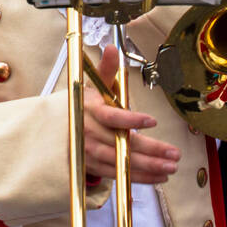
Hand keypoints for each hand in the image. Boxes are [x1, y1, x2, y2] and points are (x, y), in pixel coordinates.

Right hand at [83, 45, 180, 184]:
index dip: (131, 120)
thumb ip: (105, 69)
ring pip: (122, 163)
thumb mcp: (90, 86)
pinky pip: (118, 174)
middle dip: (151, 150)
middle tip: (174, 154)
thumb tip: (112, 48)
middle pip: (122, 144)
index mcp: (91, 110)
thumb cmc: (79, 105)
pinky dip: (138, 178)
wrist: (51, 129)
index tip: (152, 120)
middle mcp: (89, 132)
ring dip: (149, 168)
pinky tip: (158, 177)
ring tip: (171, 167)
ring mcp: (90, 153)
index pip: (112, 116)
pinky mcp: (92, 167)